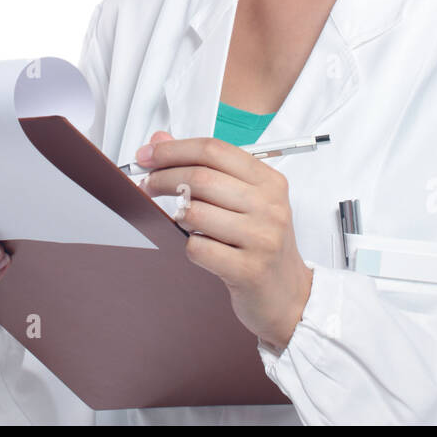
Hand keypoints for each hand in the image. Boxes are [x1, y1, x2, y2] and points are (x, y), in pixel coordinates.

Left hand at [136, 130, 312, 352]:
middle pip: (201, 178)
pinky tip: (199, 247)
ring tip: (180, 220)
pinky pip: (198, 248)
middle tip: (147, 185)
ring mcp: (262, 238)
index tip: (148, 156)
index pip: (214, 150)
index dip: (174, 150)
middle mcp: (270, 206)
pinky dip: (188, 246)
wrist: (288, 295)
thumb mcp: (243, 199)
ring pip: (196, 212)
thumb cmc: (261, 242)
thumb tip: (160, 142)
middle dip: (163, 178)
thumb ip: (204, 168)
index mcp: (270, 181)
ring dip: (177, 215)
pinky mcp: (249, 269)